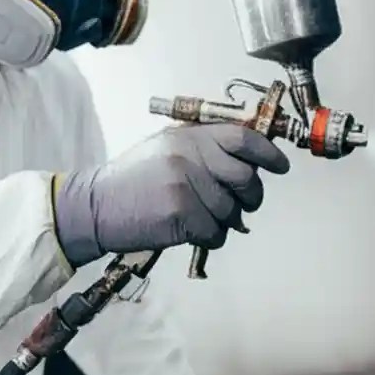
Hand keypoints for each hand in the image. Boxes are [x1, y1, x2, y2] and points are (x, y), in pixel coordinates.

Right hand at [53, 124, 290, 267]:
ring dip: (225, 220)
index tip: (281, 165)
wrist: (93, 207)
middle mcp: (189, 158)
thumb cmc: (133, 179)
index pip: (243, 139)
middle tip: (246, 203)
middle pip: (246, 178)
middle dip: (253, 196)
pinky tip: (191, 231)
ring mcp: (186, 187)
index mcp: (189, 137)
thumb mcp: (166, 147)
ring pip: (233, 211)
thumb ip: (205, 146)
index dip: (269, 153)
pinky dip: (210, 237)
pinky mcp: (181, 217)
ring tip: (201, 216)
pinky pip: (217, 233)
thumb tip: (251, 156)